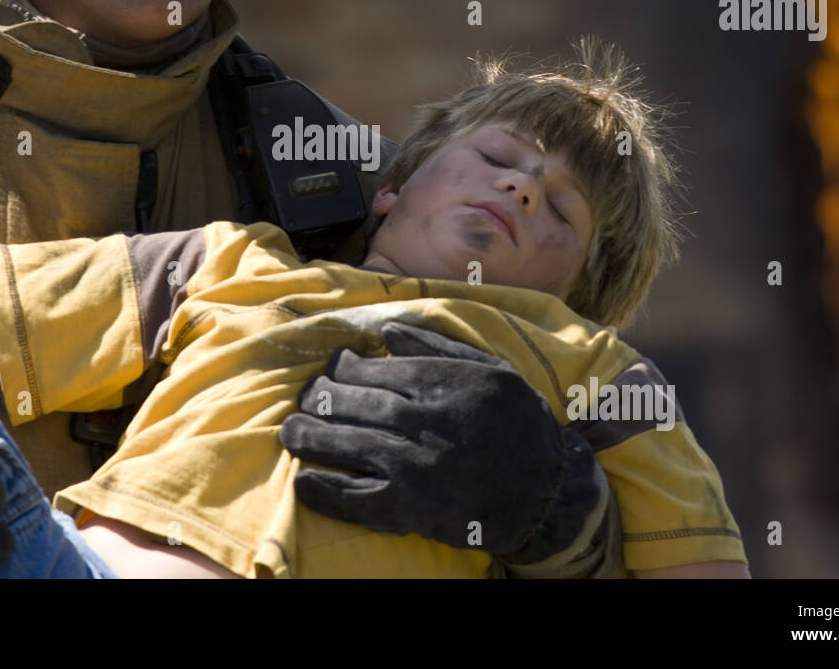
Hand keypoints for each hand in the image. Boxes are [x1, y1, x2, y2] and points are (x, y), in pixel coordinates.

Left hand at [280, 321, 602, 563]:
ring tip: (290, 431)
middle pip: (353, 404)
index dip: (343, 367)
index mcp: (441, 383)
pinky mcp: (412, 509)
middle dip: (320, 398)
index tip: (331, 367)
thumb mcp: (490, 368)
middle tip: (305, 397)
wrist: (548, 490)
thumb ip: (437, 344)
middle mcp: (423, 421)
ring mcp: (415, 467)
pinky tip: (306, 482)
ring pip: (347, 445)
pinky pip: (357, 500)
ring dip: (311, 437)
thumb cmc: (519, 421)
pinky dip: (327, 492)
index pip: (373, 370)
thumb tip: (387, 329)